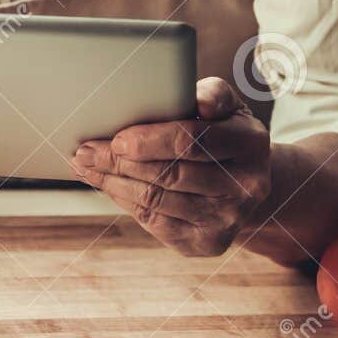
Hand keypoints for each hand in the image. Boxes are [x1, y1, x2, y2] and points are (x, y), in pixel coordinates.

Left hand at [71, 77, 270, 256]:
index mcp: (251, 143)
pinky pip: (156, 222)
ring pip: (157, 200)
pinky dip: (125, 201)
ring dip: (114, 183)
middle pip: (170, 174)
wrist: (246, 181)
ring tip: (87, 166)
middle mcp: (246, 186)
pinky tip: (107, 185)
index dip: (150, 141)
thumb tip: (198, 102)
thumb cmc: (223, 131)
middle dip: (119, 162)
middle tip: (85, 151)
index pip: (193, 141)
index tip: (117, 138)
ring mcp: (229, 219)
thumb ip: (211, 94)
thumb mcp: (225, 105)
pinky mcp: (208, 242)